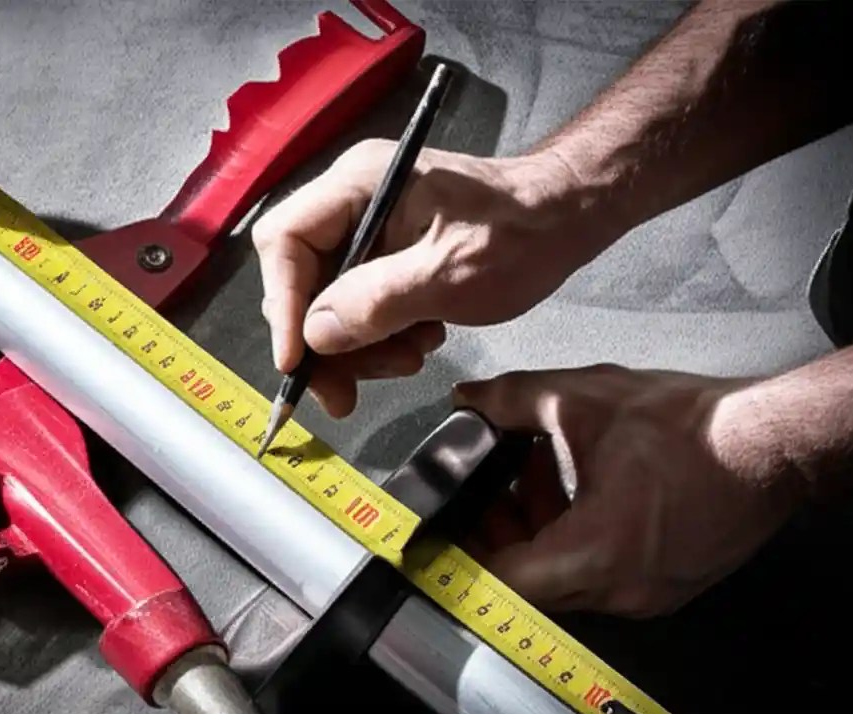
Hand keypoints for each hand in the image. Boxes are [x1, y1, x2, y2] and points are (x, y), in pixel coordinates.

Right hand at [251, 140, 619, 417]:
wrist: (569, 217)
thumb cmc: (520, 234)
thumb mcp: (449, 274)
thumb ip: (376, 303)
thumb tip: (314, 336)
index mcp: (359, 183)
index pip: (285, 241)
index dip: (283, 304)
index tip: (297, 361)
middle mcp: (352, 200)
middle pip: (300, 277)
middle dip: (325, 339)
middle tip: (349, 390)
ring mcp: (368, 228)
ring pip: (328, 301)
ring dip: (359, 345)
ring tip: (410, 357)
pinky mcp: (386, 255)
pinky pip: (359, 305)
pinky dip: (380, 336)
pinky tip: (420, 341)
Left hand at [454, 364, 807, 617]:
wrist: (776, 443)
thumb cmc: (694, 427)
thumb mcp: (584, 399)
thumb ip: (511, 401)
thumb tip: (469, 402)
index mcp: (594, 556)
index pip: (502, 581)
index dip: (466, 551)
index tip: (449, 522)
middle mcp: (619, 592)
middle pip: (530, 581)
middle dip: (500, 531)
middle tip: (486, 485)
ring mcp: (646, 594)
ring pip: (564, 575)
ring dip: (537, 527)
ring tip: (532, 468)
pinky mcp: (665, 584)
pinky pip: (599, 570)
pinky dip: (575, 533)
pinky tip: (576, 481)